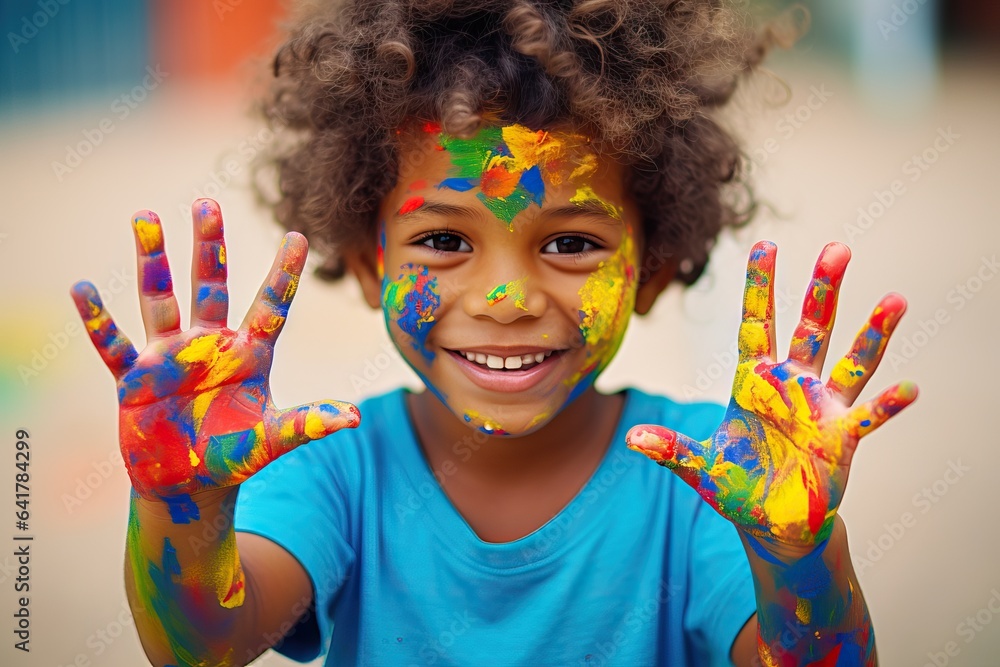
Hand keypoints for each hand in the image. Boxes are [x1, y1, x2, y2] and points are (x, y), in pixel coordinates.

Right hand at [71, 200, 357, 521]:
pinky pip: (114, 344)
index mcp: (248, 354)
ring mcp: (170, 357)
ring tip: (145, 216)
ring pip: (160, 299)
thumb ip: (307, 424)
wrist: (190, 484)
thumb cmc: (235, 456)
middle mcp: (209, 345)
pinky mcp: (134, 378)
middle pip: (210, 285)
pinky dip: (99, 320)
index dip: (284, 273)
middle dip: (208, 245)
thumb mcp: (273, 439)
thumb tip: (353, 418)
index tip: (298, 235)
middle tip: (206, 202)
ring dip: (152, 261)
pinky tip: (82, 287)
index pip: (271, 305)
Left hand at [627, 241, 915, 550]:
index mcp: (754, 383)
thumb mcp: (701, 468)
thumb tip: (633, 439)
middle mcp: (791, 387)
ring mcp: (820, 410)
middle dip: (823, 291)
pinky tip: (909, 389)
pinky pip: (868, 417)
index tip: (765, 244)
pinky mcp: (842, 439)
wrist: (773, 525)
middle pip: (811, 329)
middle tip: (839, 249)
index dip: (759, 285)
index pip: (757, 323)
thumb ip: (671, 450)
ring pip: (850, 363)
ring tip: (895, 300)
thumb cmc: (737, 488)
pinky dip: (888, 406)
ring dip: (872, 335)